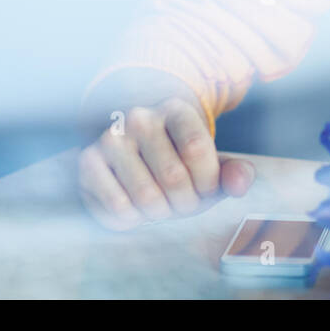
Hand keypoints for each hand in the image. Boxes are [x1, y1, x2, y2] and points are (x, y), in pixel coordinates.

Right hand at [78, 95, 255, 230]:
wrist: (135, 157)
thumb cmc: (180, 164)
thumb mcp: (210, 165)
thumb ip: (234, 174)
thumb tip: (241, 184)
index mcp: (176, 110)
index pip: (197, 150)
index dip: (208, 183)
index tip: (207, 191)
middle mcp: (140, 117)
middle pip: (173, 178)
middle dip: (185, 204)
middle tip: (183, 205)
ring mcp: (110, 138)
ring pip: (146, 197)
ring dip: (160, 215)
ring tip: (161, 206)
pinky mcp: (88, 162)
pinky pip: (117, 208)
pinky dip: (133, 221)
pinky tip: (137, 209)